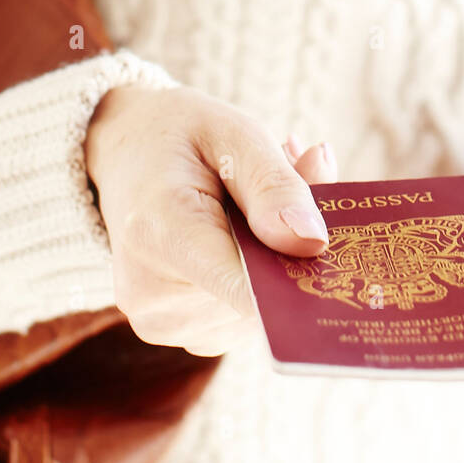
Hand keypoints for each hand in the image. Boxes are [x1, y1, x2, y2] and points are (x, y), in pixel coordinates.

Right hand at [85, 83, 337, 355]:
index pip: (243, 286)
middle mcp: (151, 291)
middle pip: (260, 294)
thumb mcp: (232, 132)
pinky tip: (242, 232)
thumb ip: (275, 185)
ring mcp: (159, 319)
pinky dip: (254, 276)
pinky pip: (239, 313)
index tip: (341, 256)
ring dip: (274, 260)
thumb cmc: (179, 134)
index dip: (300, 280)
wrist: (123, 149)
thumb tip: (313, 244)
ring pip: (257, 308)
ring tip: (255, 203)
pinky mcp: (173, 330)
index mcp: (159, 231)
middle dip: (291, 246)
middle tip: (300, 176)